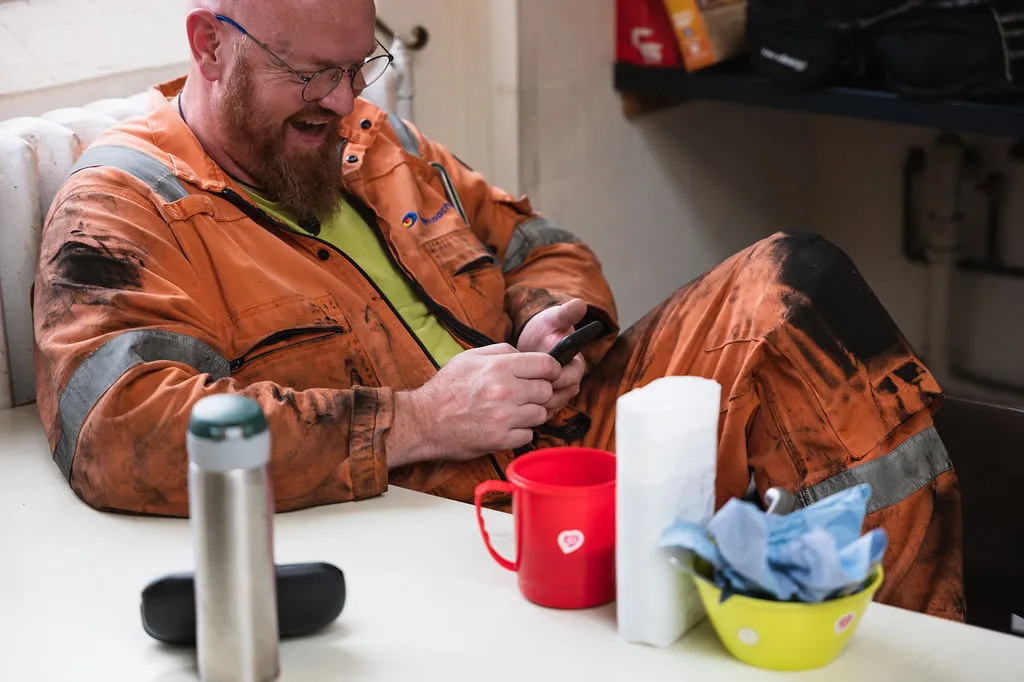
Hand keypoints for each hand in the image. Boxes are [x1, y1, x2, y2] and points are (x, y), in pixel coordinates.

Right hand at [387, 344, 561, 466]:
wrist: (423, 421)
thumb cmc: (446, 388)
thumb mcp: (470, 357)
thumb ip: (502, 351)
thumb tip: (526, 355)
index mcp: (500, 367)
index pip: (547, 365)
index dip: (551, 370)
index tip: (546, 375)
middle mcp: (505, 391)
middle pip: (547, 391)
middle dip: (539, 392)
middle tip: (524, 395)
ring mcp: (504, 417)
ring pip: (541, 414)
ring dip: (531, 413)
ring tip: (512, 411)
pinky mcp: (501, 440)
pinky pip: (529, 434)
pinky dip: (521, 431)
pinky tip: (505, 425)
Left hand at [516, 298, 587, 417]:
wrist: (533, 342)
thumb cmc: (545, 329)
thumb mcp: (553, 319)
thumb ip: (566, 313)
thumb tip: (580, 304)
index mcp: (576, 363)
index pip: (572, 378)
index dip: (557, 378)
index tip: (542, 375)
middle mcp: (570, 381)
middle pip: (562, 395)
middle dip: (545, 394)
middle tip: (525, 390)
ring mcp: (559, 392)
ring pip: (552, 406)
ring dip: (537, 404)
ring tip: (519, 398)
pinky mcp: (546, 400)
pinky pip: (542, 411)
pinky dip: (531, 410)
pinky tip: (518, 404)